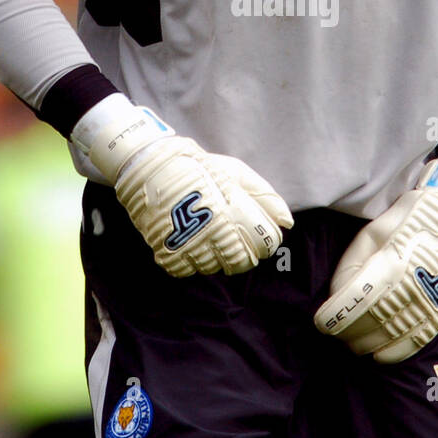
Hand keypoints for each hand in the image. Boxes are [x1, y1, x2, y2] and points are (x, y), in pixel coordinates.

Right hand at [88, 104, 292, 276]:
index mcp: (232, 209)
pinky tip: (188, 241)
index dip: (266, 242)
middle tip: (232, 239)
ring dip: (214, 256)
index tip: (259, 236)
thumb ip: (264, 196)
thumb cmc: (199, 168)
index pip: (264, 244)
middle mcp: (212, 230)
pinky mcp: (167, 253)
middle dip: (242, 254)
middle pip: (241, 263)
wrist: (149, 167)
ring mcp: (188, 244)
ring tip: (206, 234)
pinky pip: (188, 271)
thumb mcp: (235, 172)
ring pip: (214, 268)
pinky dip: (190, 261)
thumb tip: (287, 222)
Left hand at [314, 151, 437, 362]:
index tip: (322, 323)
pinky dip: (394, 353)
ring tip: (353, 342)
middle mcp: (409, 286)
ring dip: (366, 345)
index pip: (354, 302)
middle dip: (347, 333)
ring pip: (389, 336)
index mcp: (389, 264)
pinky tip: (379, 354)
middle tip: (336, 332)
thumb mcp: (371, 233)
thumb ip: (351, 264)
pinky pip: (415, 341)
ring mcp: (427, 301)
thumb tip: (338, 296)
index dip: (333, 318)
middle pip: (369, 323)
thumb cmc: (404, 223)